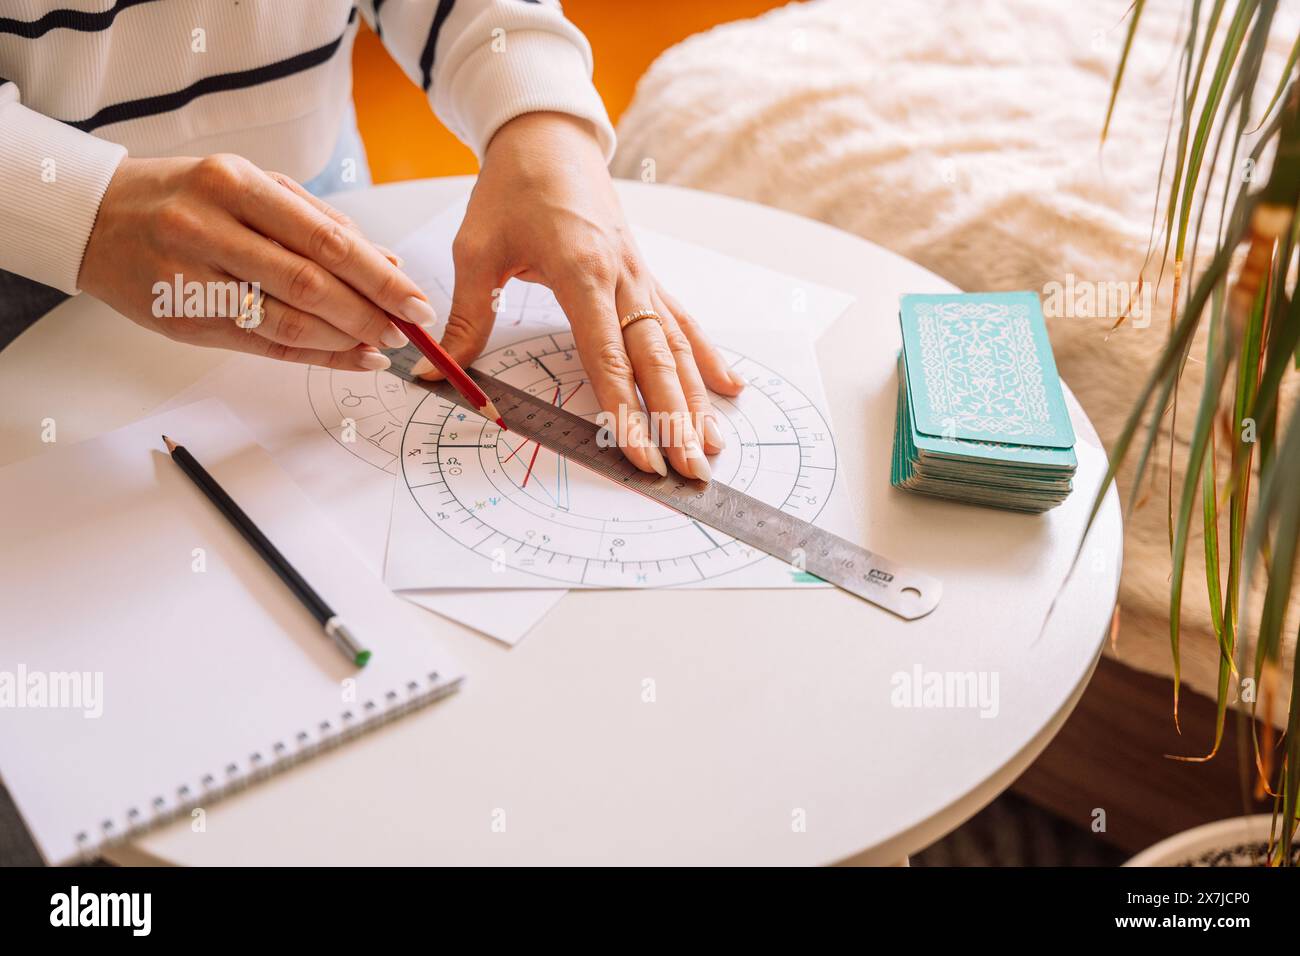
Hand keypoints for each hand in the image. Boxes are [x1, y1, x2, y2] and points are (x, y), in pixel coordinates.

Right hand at [79, 155, 435, 370]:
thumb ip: (317, 221)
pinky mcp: (184, 319)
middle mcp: (210, 227)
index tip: (416, 300)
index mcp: (235, 184)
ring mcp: (191, 277)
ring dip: (345, 339)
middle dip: (370, 312)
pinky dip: (315, 354)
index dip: (380, 276)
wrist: (95, 218)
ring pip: (287, 319)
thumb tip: (387, 261)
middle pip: (311, 283)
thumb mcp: (250, 187)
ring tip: (381, 345)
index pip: (325, 238)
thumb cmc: (185, 198)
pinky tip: (349, 356)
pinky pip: (264, 344)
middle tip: (406, 329)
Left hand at [431, 112, 744, 479]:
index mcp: (581, 271)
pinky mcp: (647, 276)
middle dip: (676, 421)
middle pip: (656, 361)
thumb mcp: (477, 249)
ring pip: (677, 347)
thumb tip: (436, 372)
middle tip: (692, 472)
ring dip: (696, 401)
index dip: (625, 411)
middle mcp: (623, 278)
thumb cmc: (512, 189)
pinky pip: (684, 322)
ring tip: (713, 447)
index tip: (639, 455)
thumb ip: (466, 317)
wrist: (548, 138)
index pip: (607, 357)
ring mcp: (642, 277)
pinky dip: (707, 358)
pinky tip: (728, 389)